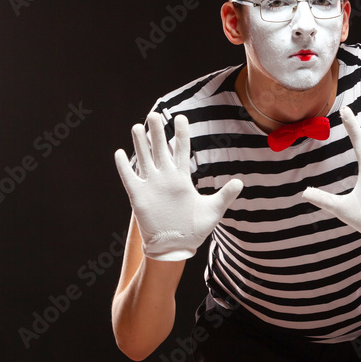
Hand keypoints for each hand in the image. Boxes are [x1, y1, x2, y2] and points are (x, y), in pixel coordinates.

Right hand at [114, 113, 242, 260]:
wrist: (176, 247)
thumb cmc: (195, 230)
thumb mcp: (213, 210)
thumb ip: (225, 195)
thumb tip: (240, 182)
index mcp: (183, 179)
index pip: (181, 150)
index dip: (181, 134)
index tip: (181, 117)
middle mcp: (166, 178)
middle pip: (160, 150)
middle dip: (158, 132)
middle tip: (154, 114)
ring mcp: (152, 186)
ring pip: (144, 159)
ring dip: (140, 144)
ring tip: (137, 126)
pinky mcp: (139, 197)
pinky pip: (129, 177)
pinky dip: (124, 166)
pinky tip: (119, 152)